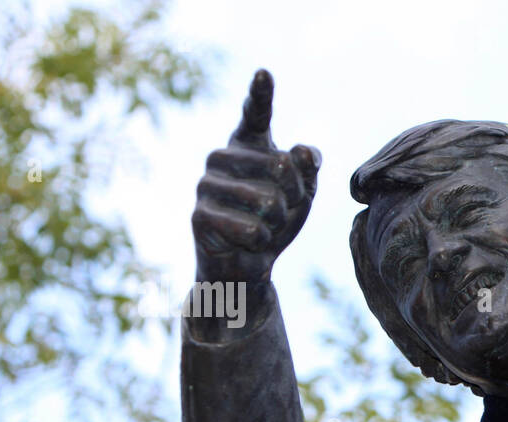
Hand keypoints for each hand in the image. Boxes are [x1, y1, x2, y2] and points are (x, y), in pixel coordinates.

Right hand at [191, 69, 319, 286]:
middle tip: (278, 211)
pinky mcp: (199, 214)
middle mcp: (222, 156)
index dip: (261, 94)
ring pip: (268, 201)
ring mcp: (206, 183)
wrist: (247, 263)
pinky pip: (251, 228)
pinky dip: (260, 241)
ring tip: (261, 226)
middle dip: (294, 198)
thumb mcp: (302, 193)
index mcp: (248, 145)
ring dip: (277, 223)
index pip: (256, 114)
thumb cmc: (276, 220)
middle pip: (282, 166)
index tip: (265, 73)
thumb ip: (308, 169)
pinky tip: (247, 241)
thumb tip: (303, 152)